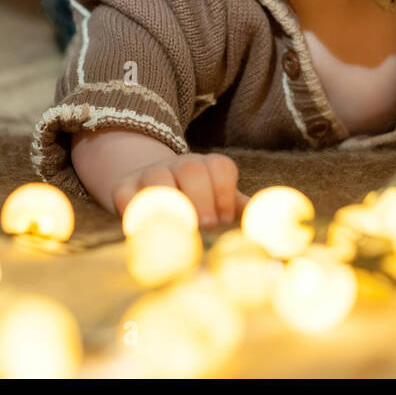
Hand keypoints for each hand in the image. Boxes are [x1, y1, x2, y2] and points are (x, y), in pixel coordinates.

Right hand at [113, 151, 251, 227]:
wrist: (145, 186)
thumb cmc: (192, 201)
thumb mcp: (217, 201)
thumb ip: (238, 209)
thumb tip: (272, 224)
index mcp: (206, 166)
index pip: (220, 166)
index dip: (224, 191)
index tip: (225, 217)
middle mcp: (178, 165)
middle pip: (191, 167)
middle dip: (201, 197)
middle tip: (206, 224)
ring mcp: (149, 174)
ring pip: (158, 176)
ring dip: (171, 203)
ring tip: (180, 228)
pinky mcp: (122, 188)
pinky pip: (126, 195)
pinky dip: (135, 211)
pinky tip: (146, 230)